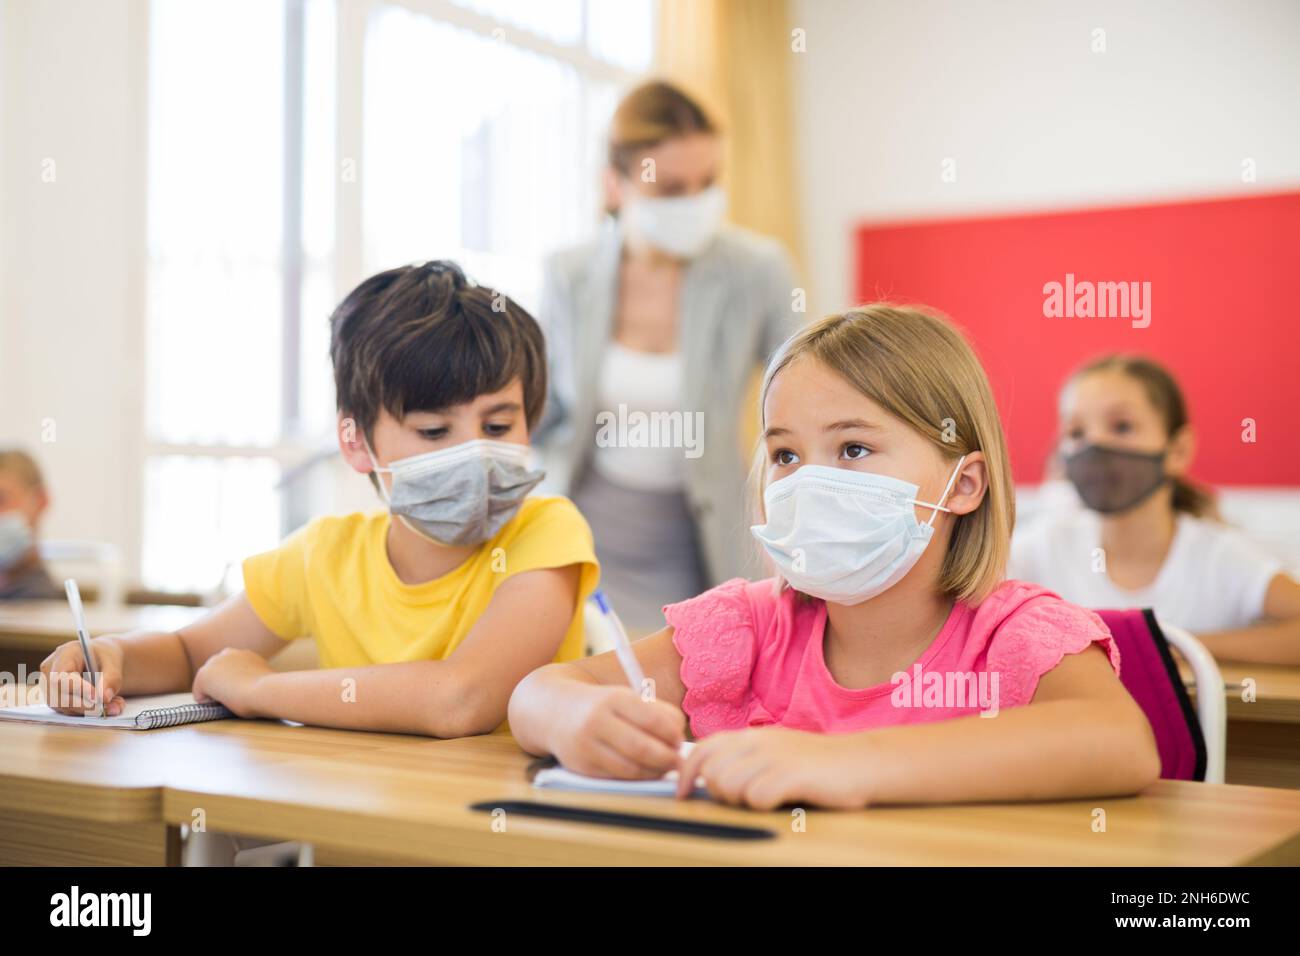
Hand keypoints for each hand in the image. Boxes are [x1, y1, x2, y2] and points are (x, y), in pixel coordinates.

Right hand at [40, 636, 125, 715]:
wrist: (100, 659)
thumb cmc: (104, 656)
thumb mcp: (113, 661)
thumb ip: (111, 678)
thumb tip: (104, 698)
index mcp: (64, 654)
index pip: (61, 676)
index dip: (77, 688)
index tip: (95, 696)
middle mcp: (50, 672)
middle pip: (60, 696)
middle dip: (86, 705)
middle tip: (109, 707)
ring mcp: (50, 688)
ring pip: (65, 708)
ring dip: (91, 710)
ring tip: (115, 704)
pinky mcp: (56, 700)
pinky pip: (70, 711)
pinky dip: (90, 712)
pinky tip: (107, 706)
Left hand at [191, 648, 272, 717]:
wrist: (265, 691)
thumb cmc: (269, 690)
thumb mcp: (263, 677)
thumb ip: (252, 676)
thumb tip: (250, 684)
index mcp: (243, 654)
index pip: (229, 672)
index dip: (234, 686)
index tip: (245, 692)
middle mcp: (227, 653)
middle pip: (215, 677)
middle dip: (221, 687)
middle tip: (237, 697)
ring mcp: (214, 663)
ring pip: (206, 685)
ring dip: (214, 693)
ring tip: (231, 699)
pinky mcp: (204, 675)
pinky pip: (199, 696)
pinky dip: (208, 702)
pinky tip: (223, 701)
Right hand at [549, 683, 686, 779]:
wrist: (551, 711)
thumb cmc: (599, 705)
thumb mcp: (622, 697)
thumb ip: (652, 713)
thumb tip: (677, 737)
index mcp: (613, 698)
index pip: (653, 719)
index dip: (673, 733)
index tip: (679, 738)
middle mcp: (598, 721)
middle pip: (643, 747)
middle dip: (667, 757)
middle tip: (677, 760)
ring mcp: (588, 746)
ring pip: (631, 767)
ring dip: (655, 771)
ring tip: (664, 766)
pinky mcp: (582, 767)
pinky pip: (618, 777)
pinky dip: (638, 777)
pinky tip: (646, 771)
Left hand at [676, 726, 876, 808]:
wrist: (862, 761)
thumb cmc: (818, 763)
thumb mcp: (775, 751)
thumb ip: (745, 758)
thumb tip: (710, 777)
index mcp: (751, 735)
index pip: (702, 749)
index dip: (686, 774)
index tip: (683, 793)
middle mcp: (758, 742)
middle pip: (711, 773)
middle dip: (719, 793)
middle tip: (745, 798)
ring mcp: (774, 757)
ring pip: (727, 786)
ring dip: (742, 800)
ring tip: (767, 797)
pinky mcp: (791, 775)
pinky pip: (756, 798)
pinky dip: (765, 805)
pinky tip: (783, 799)